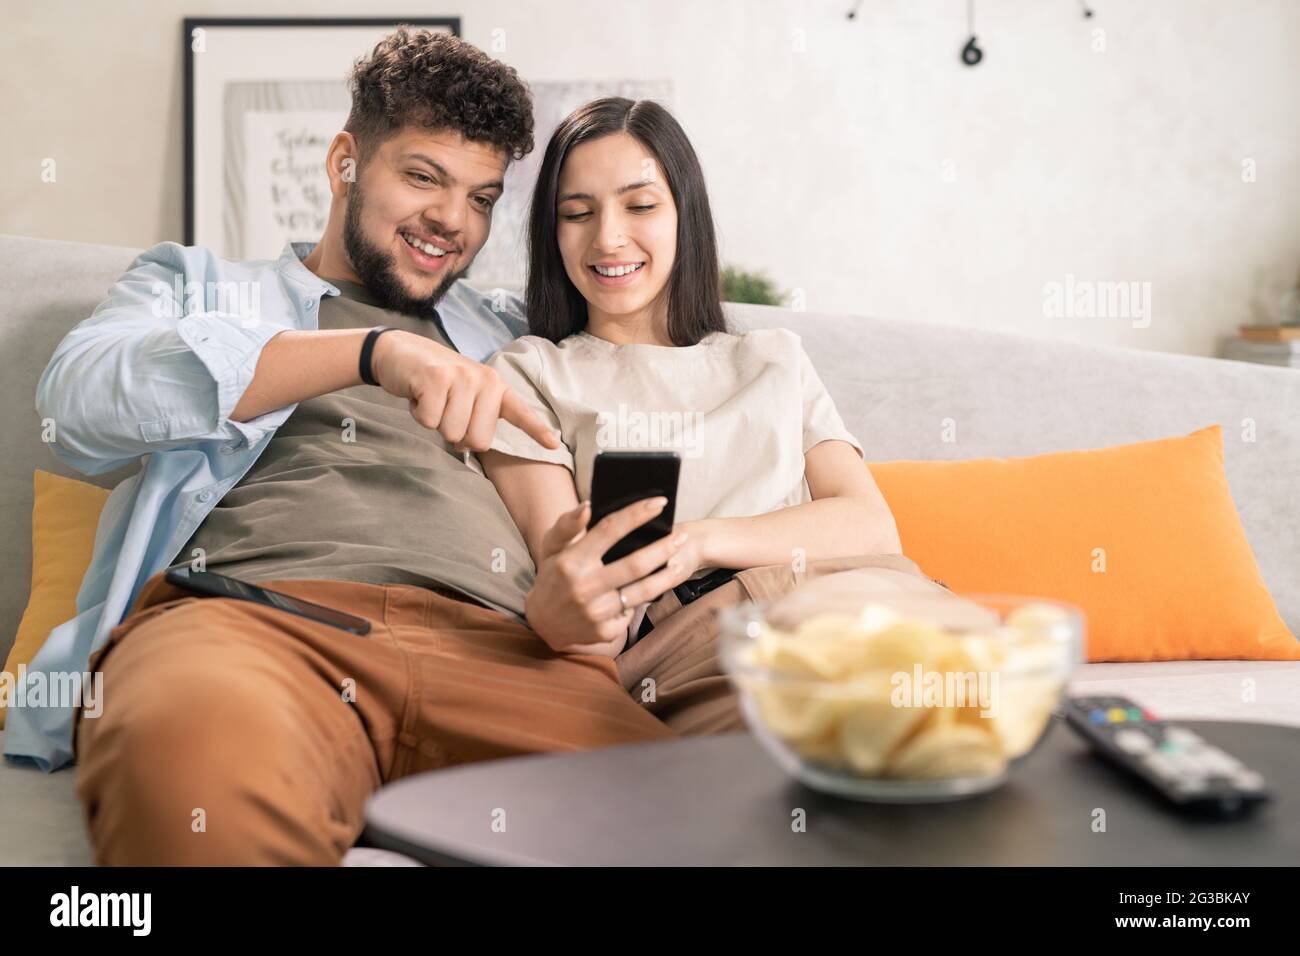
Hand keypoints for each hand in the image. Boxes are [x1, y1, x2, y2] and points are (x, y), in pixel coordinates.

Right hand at [370, 330, 559, 451]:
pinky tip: (419, 395)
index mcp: (495, 386)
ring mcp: (461, 377)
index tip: (554, 446)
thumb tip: (470, 447)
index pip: (520, 413)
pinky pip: (430, 422)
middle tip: (446, 410)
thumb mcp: (464, 397)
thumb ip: (474, 420)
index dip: (537, 431)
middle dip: (456, 435)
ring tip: (432, 399)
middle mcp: (484, 380)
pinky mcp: (436, 378)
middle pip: (477, 441)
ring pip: (452, 433)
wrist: (400, 353)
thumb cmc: (435, 383)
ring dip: (435, 423)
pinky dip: (419, 415)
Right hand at [525, 498, 701, 656]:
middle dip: (663, 549)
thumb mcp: (552, 548)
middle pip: (635, 565)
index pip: (609, 530)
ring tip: (680, 563)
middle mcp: (584, 587)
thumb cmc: (553, 576)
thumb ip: (567, 525)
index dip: (637, 514)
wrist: (543, 623)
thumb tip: (589, 505)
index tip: (660, 502)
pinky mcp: (604, 631)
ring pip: (642, 592)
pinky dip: (641, 599)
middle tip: (681, 537)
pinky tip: (650, 590)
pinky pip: (631, 611)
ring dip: (667, 576)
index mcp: (571, 561)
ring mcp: (595, 612)